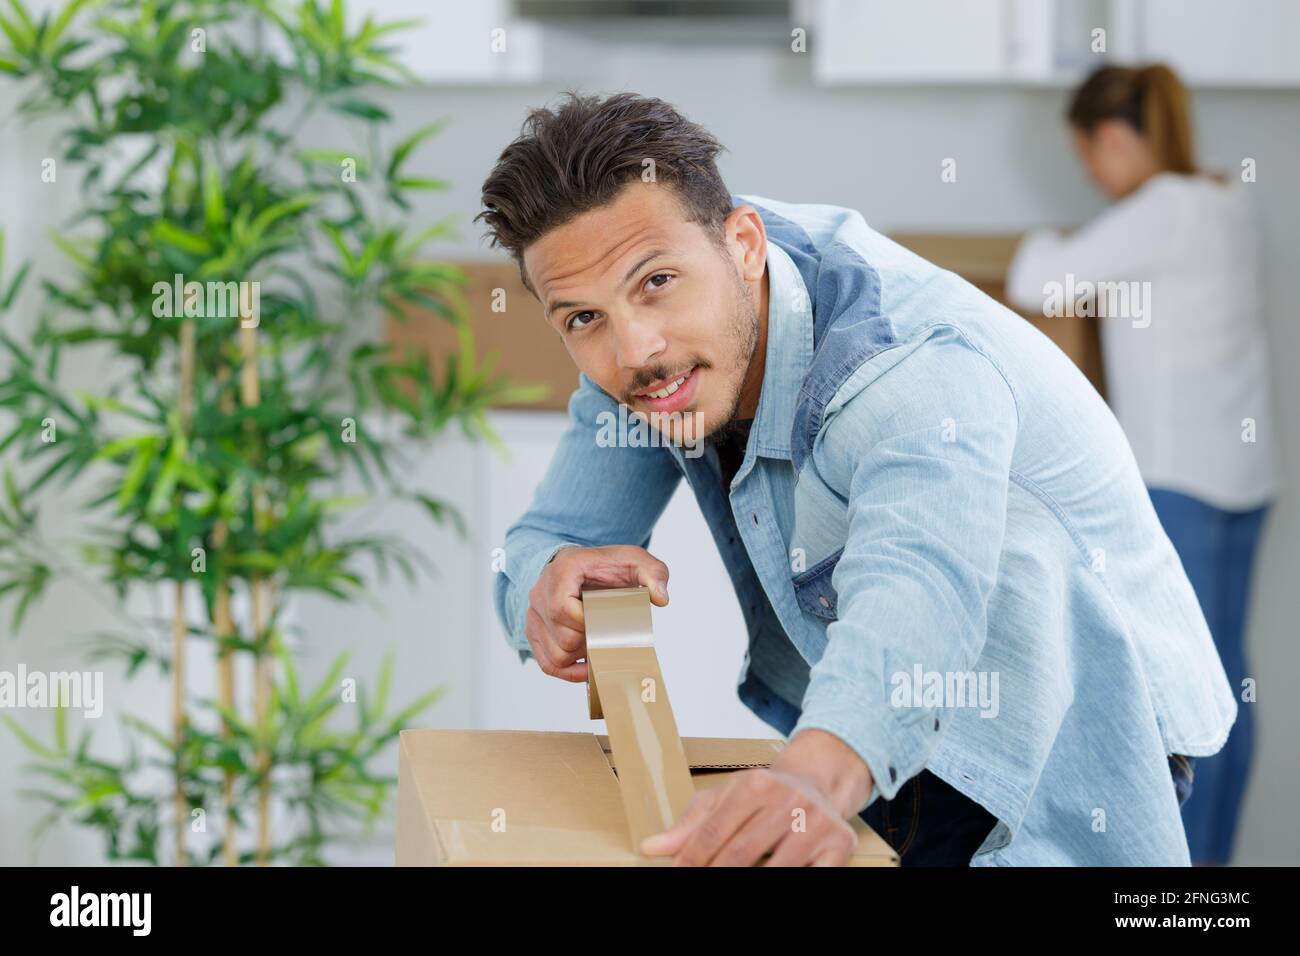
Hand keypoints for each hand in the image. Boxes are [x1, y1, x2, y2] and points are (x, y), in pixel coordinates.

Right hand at [524, 544, 669, 681]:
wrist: (580, 566)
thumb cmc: (604, 565)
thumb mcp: (634, 560)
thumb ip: (653, 573)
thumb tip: (661, 598)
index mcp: (562, 572)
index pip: (563, 610)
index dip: (588, 625)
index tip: (609, 624)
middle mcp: (541, 593)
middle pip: (563, 638)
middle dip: (591, 642)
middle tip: (610, 636)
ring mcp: (534, 614)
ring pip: (556, 655)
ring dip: (582, 658)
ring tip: (600, 646)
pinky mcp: (534, 632)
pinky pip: (547, 664)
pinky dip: (569, 672)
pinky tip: (589, 667)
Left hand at [640, 729, 873, 865]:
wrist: (819, 781)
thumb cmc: (765, 794)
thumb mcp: (725, 797)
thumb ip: (690, 824)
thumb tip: (650, 849)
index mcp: (754, 784)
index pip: (713, 830)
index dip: (691, 859)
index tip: (677, 875)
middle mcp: (787, 799)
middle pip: (740, 853)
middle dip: (715, 875)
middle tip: (699, 888)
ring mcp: (816, 822)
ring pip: (776, 870)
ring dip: (750, 883)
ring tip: (730, 885)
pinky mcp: (840, 843)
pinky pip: (814, 876)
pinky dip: (794, 881)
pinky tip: (772, 882)